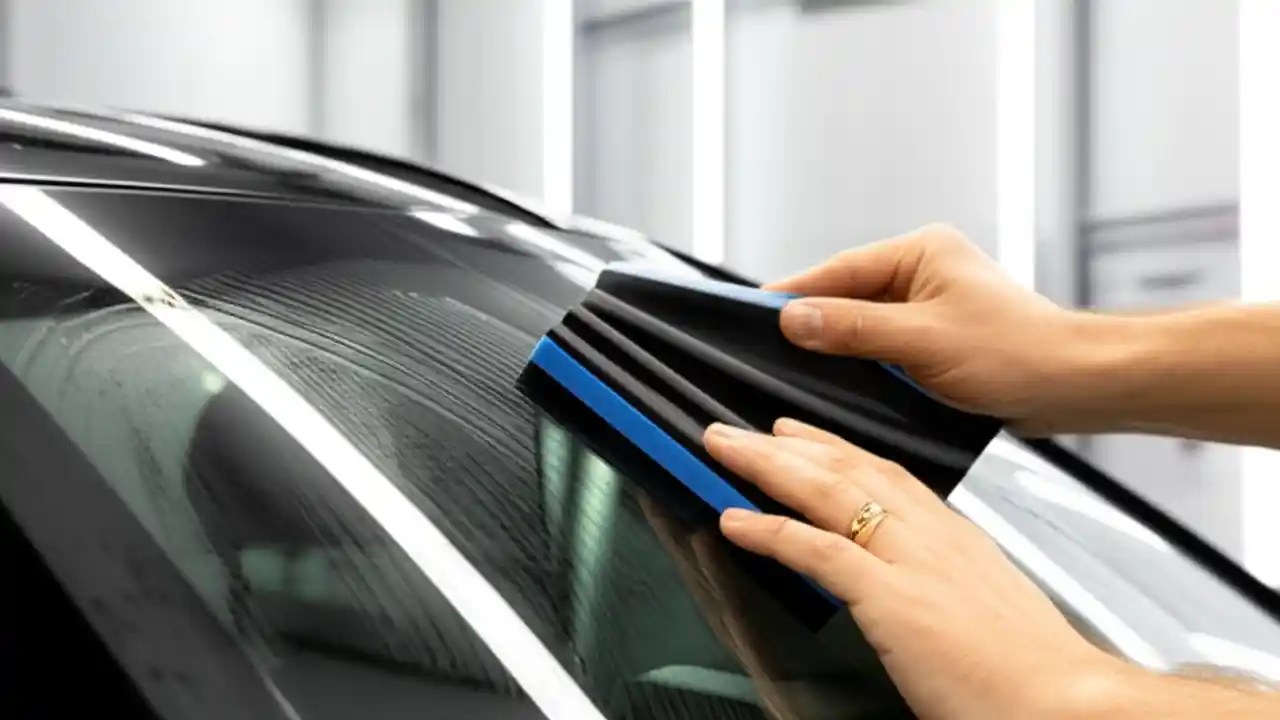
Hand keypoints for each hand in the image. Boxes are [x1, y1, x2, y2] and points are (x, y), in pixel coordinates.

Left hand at [704, 418, 1128, 719]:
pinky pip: (817, 550)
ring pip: (827, 492)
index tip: (799, 435)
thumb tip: (918, 585)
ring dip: (767, 466)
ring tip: (722, 449)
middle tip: (740, 428)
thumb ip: (946, 582)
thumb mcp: (985, 606)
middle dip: (788, 443)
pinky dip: (771, 530)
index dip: (834, 449)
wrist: (1070, 705)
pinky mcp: (893, 599)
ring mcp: (912, 562)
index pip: (886, 473)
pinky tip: (734, 521)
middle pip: (849, 468)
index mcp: (955, 537)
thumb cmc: (1032, 672)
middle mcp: (932, 536)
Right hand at [766, 225, 1109, 434]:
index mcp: (921, 252)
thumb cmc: (1015, 353)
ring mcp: (928, 307)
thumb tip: (792, 319)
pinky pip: (881, 348)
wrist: (1074, 386)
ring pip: (860, 325)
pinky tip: (840, 387)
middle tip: (763, 351)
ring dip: (837, 348)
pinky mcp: (935, 340)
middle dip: (810, 324)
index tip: (750, 315)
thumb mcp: (923, 340)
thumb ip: (853, 328)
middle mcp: (922, 272)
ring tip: (794, 372)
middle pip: (844, 296)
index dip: (792, 294)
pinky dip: (861, 365)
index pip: (837, 271)